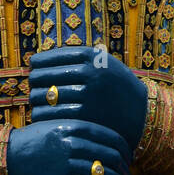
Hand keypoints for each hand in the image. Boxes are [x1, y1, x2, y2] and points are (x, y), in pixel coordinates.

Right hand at [6, 119, 130, 174]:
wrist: (5, 161)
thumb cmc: (32, 144)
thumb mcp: (55, 126)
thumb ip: (79, 130)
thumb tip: (107, 142)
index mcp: (73, 126)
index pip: (113, 138)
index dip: (126, 151)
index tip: (129, 160)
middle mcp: (73, 145)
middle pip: (113, 158)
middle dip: (126, 172)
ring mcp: (68, 166)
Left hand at [28, 45, 147, 151]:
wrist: (139, 113)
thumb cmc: (115, 86)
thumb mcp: (102, 63)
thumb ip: (77, 59)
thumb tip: (36, 62)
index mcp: (90, 57)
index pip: (49, 58)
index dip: (38, 63)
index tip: (34, 67)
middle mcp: (87, 74)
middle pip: (42, 76)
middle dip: (35, 80)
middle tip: (35, 84)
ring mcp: (84, 96)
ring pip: (42, 96)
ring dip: (35, 98)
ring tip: (37, 99)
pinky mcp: (82, 117)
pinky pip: (48, 115)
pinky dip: (41, 114)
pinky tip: (43, 113)